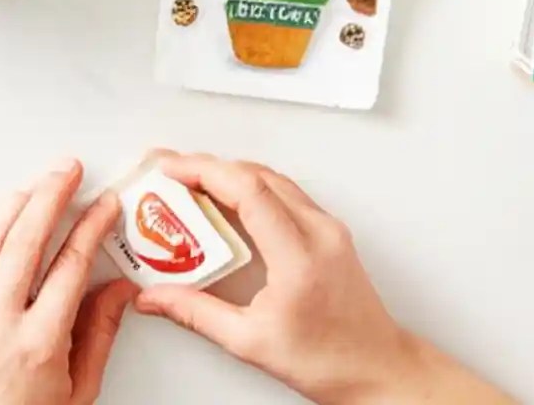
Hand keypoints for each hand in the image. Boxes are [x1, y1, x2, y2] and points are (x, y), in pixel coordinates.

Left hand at [0, 161, 137, 404]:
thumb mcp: (79, 390)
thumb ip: (100, 334)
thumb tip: (120, 289)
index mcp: (40, 343)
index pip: (70, 265)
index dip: (92, 227)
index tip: (105, 206)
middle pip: (26, 241)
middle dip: (51, 197)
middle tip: (68, 172)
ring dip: (15, 204)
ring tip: (36, 182)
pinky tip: (2, 214)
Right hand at [134, 153, 512, 404]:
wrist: (376, 368)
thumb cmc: (330, 359)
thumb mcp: (250, 341)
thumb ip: (196, 313)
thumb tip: (158, 297)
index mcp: (299, 256)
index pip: (249, 190)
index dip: (205, 171)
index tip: (172, 168)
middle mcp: (319, 233)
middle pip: (258, 175)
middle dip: (208, 166)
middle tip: (171, 172)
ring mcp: (328, 229)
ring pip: (273, 179)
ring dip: (230, 174)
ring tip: (192, 183)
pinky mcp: (330, 232)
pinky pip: (286, 193)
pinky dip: (251, 187)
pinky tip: (229, 200)